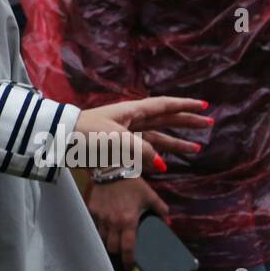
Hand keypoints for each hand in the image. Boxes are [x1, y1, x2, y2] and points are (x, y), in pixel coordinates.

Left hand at [74, 96, 212, 173]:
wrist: (61, 140)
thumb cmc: (87, 134)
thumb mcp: (117, 140)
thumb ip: (143, 151)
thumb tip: (161, 165)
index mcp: (132, 111)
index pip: (164, 105)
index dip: (185, 105)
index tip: (204, 106)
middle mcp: (131, 120)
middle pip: (165, 120)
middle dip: (187, 122)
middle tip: (208, 125)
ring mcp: (125, 134)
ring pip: (157, 138)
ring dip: (176, 143)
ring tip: (196, 149)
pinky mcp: (118, 149)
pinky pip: (144, 151)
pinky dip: (158, 156)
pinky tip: (168, 162)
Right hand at [87, 175, 168, 269]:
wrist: (112, 166)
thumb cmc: (133, 183)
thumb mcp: (150, 195)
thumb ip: (161, 210)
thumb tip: (168, 223)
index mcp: (128, 221)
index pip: (127, 248)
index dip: (128, 260)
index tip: (129, 266)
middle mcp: (113, 222)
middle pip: (112, 247)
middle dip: (117, 252)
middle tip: (121, 251)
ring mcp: (100, 216)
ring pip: (102, 237)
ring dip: (108, 240)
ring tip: (114, 239)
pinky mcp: (92, 209)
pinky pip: (95, 224)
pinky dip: (100, 227)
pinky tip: (105, 224)